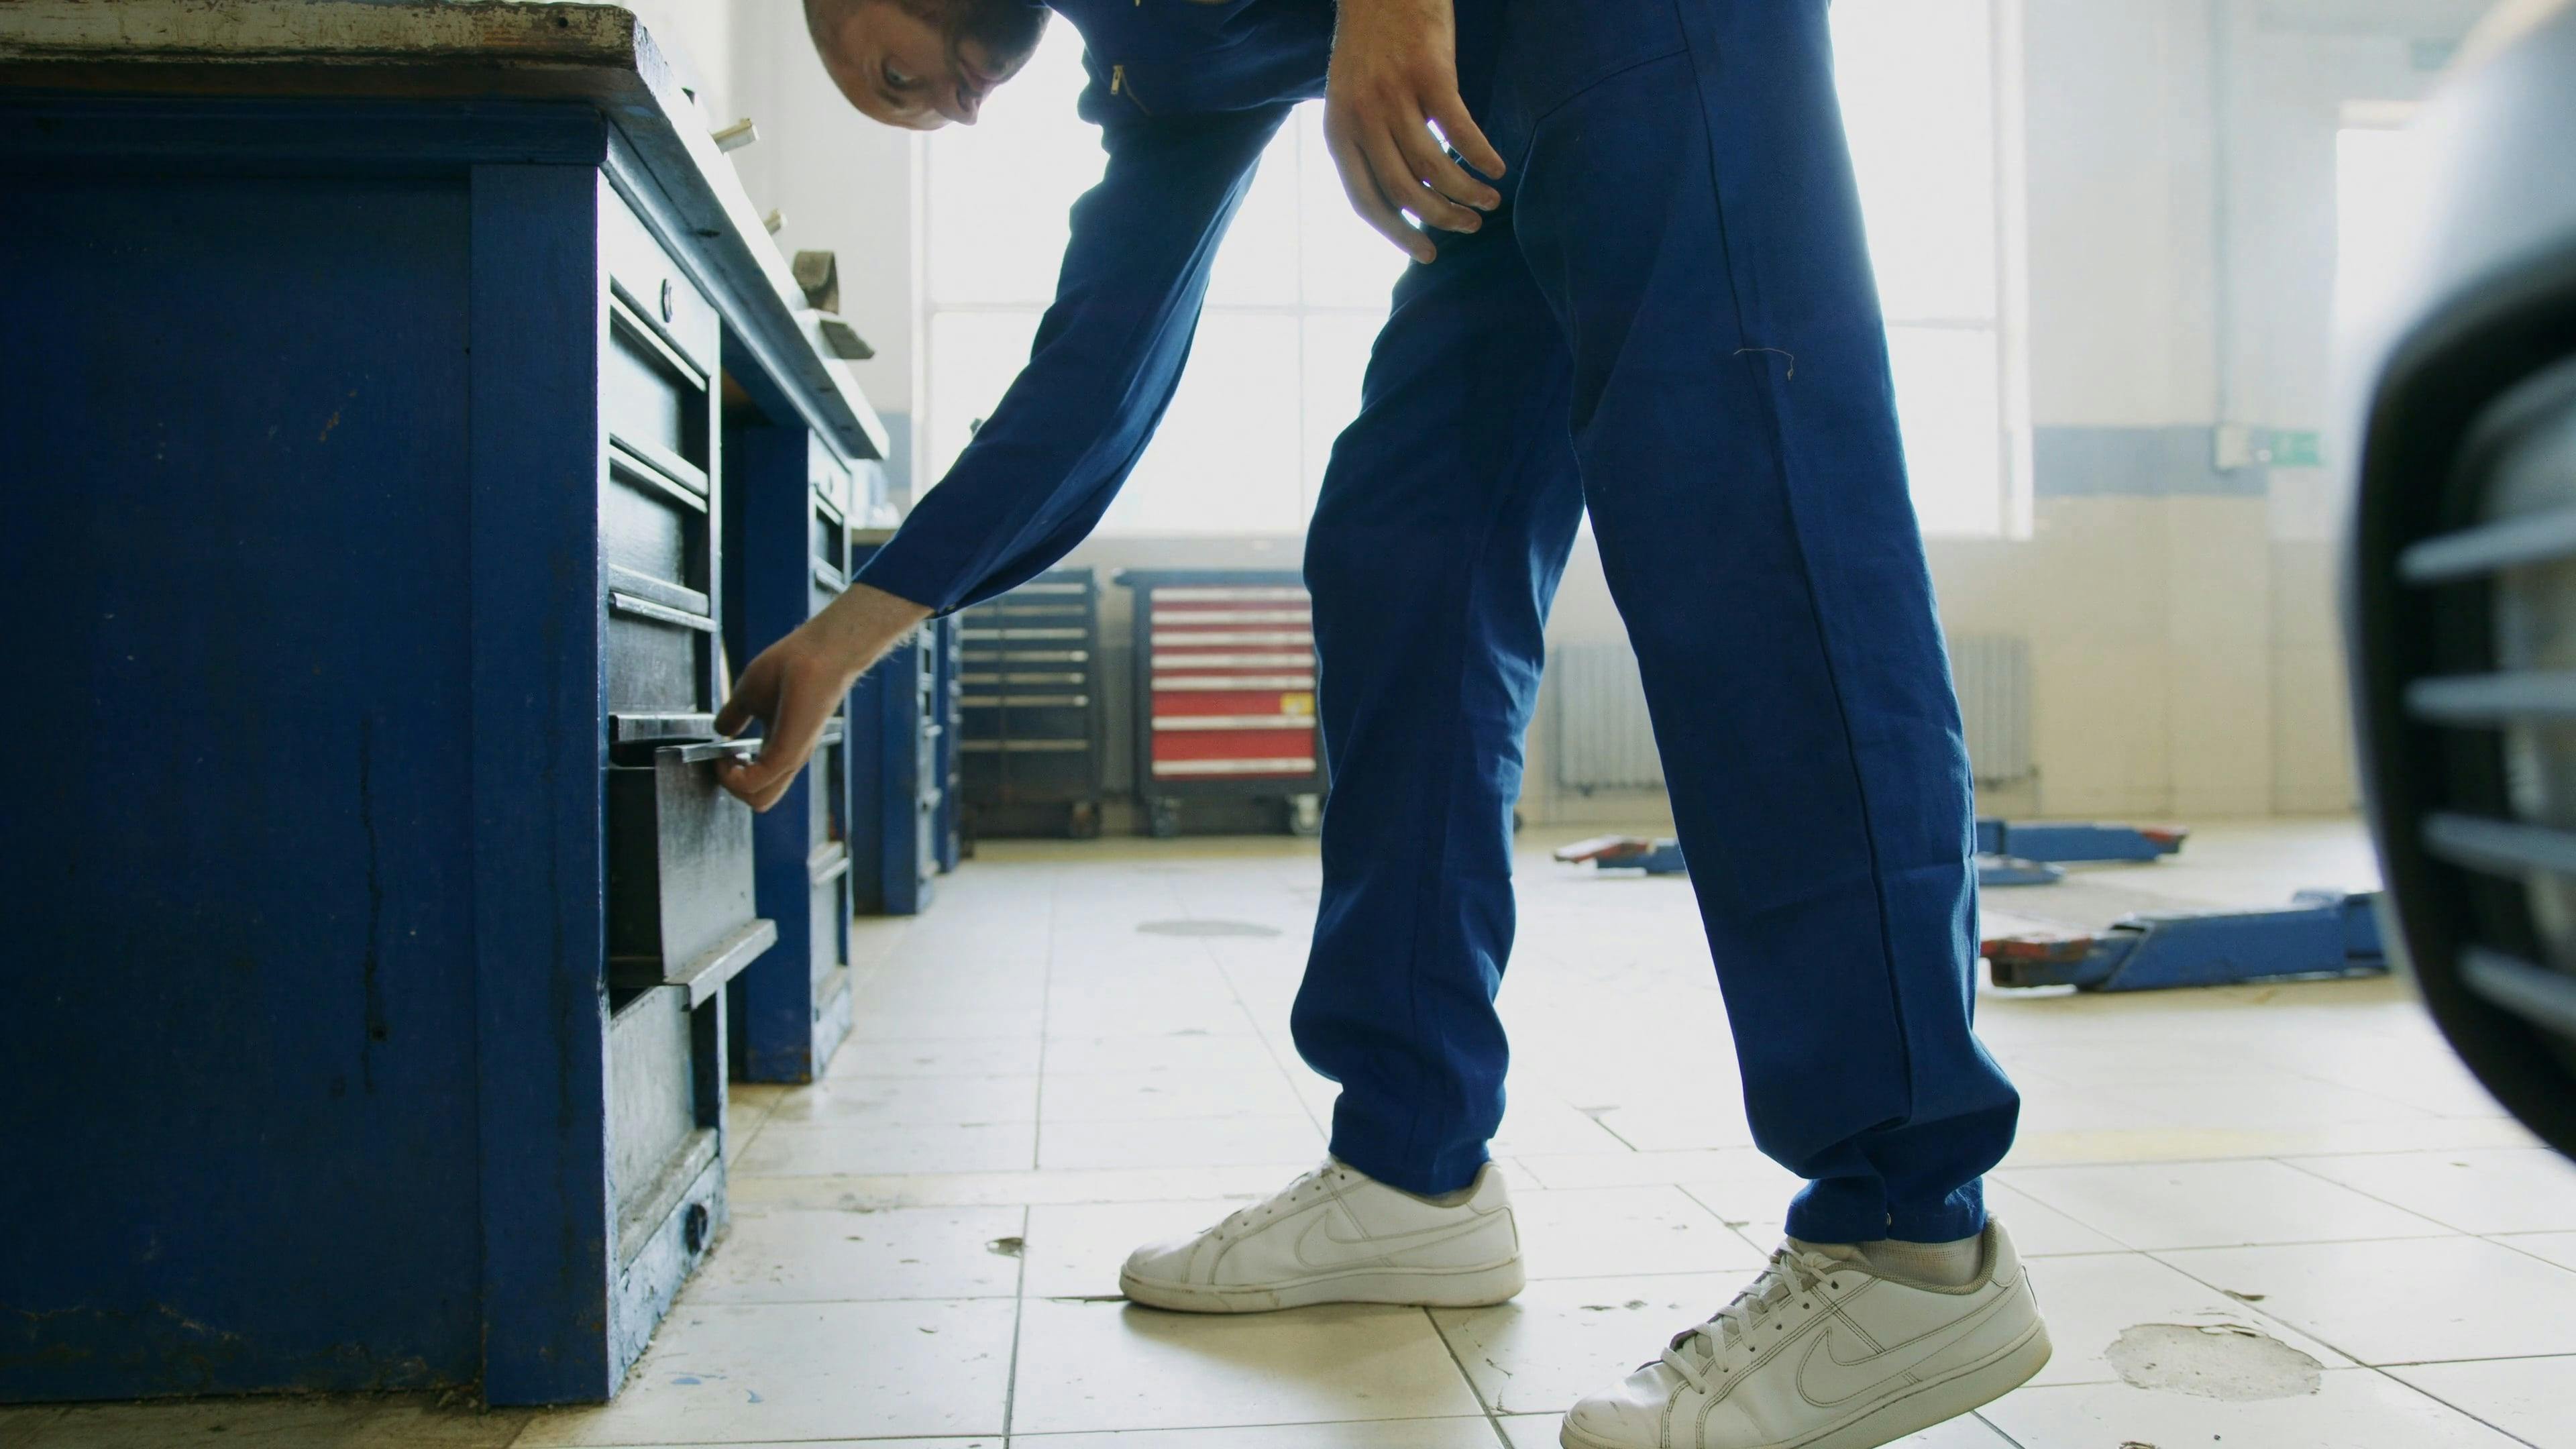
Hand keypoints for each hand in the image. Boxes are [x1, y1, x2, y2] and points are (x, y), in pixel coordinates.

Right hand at [714, 582, 932, 810]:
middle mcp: (789, 757)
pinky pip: (755, 783)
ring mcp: (791, 756)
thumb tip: (720, 730)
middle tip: (724, 758)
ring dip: (730, 784)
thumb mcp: (749, 693)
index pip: (758, 783)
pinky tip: (729, 752)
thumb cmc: (790, 665)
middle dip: (730, 787)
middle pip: (758, 801)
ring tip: (727, 757)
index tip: (722, 753)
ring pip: (759, 800)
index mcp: (781, 747)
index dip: (732, 775)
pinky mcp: (789, 750)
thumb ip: (735, 715)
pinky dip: (732, 776)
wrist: (820, 651)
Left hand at [1323, 0, 1504, 262]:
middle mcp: (1362, 118)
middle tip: (1469, 228)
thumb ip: (1367, 143)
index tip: (1427, 253)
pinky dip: (1481, 155)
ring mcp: (1395, 96)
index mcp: (1338, 132)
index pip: (1365, 201)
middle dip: (1442, 219)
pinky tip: (1496, 167)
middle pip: (1405, 191)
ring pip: (1434, 167)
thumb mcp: (1350, 99)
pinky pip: (1460, 131)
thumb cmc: (1372, 46)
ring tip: (1489, 201)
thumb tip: (1401, 197)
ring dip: (1466, 193)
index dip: (1398, 233)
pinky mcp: (1430, 74)